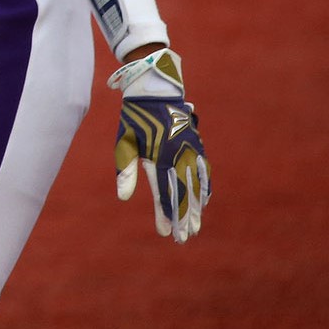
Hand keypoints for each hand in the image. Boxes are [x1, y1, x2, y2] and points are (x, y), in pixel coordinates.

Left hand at [109, 47, 209, 241]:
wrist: (154, 91)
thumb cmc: (134, 119)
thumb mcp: (125, 142)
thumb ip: (125, 170)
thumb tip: (123, 197)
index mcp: (159, 158)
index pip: (165, 193)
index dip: (166, 214)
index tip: (167, 232)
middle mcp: (178, 157)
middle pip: (183, 193)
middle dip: (183, 217)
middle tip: (184, 237)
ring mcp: (190, 151)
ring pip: (196, 184)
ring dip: (196, 206)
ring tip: (195, 226)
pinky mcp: (196, 144)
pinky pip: (203, 170)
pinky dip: (205, 187)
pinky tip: (206, 200)